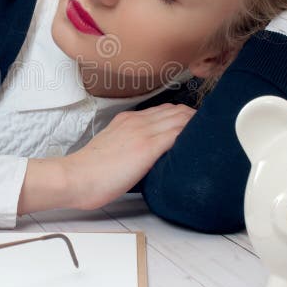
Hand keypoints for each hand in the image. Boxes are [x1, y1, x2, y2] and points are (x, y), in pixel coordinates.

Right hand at [62, 103, 195, 210]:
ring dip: (197, 124)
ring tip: (211, 134)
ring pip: (180, 117)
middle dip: (194, 117)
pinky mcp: (148, 147)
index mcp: (127, 120)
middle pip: (176, 110)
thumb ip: (128, 145)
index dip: (182, 115)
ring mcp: (143, 132)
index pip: (163, 109)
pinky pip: (178, 132)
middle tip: (208, 130)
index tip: (193, 125)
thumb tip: (144, 156)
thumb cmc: (89, 171)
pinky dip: (193, 134)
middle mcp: (137, 121)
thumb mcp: (110, 148)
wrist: (75, 177)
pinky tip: (203, 141)